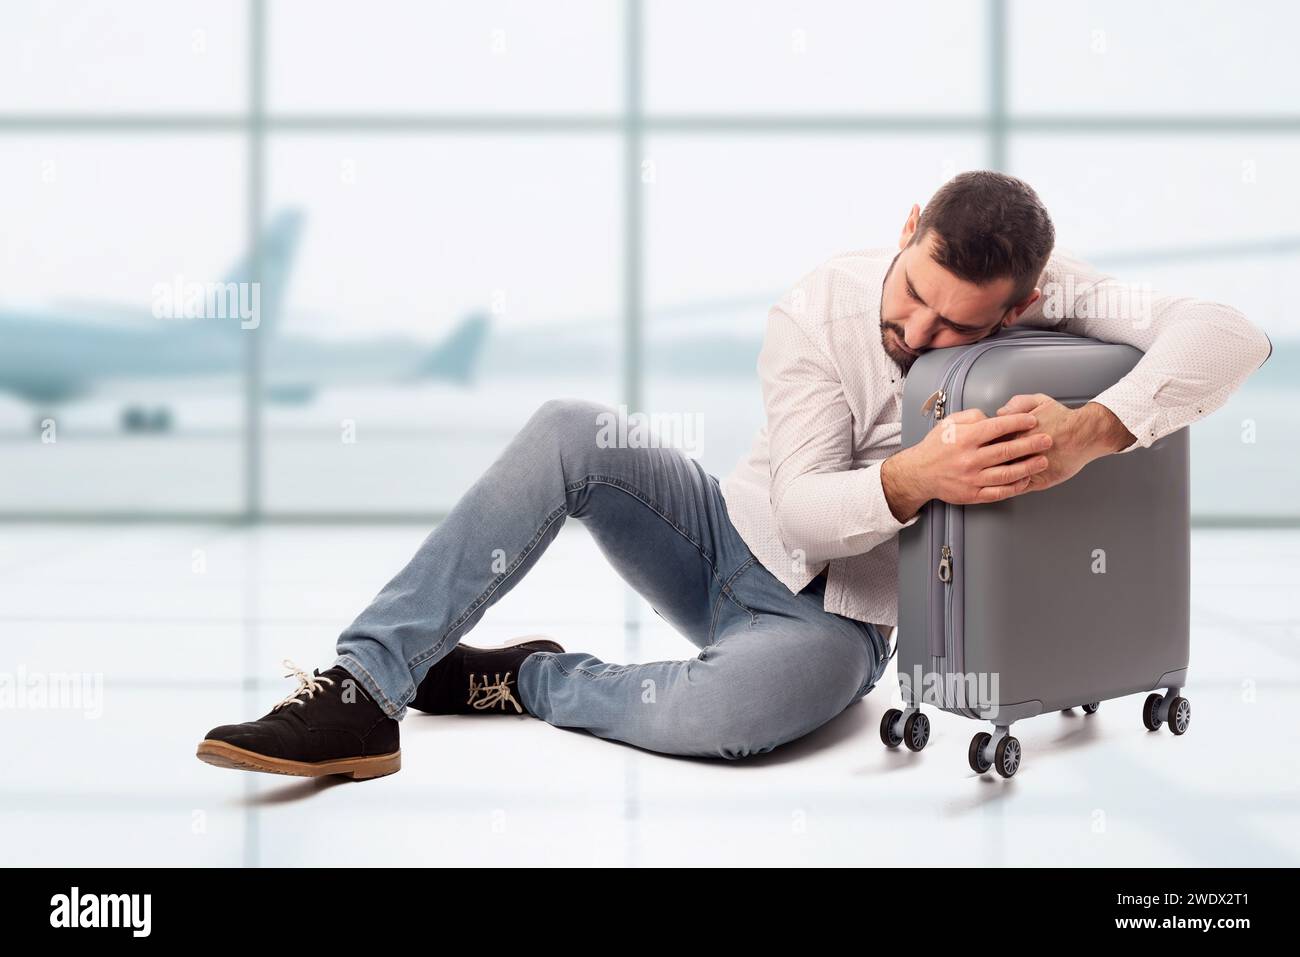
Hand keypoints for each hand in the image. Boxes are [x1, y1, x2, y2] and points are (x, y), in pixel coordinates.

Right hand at [881, 409, 1051, 520]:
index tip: (1032, 420)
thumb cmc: (935, 447)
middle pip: (1007, 451)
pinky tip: (1025, 480)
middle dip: (1031, 444)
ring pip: (1006, 474)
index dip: (1018, 422)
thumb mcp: (950, 423)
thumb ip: (973, 417)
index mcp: (965, 439)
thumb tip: (994, 417)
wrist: (919, 473)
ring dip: (1028, 467)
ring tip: (1042, 461)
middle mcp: (969, 459)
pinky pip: (998, 492)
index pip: (998, 427)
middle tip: (1047, 440)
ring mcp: (971, 479)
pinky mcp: (972, 495)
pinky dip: (1015, 487)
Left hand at [995, 394, 1133, 492]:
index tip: (981, 444)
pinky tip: (1007, 482)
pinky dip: (1009, 487)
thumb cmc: (1063, 419)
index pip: (987, 442)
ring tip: (992, 472)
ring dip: (994, 476)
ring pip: (1001, 477)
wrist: (1086, 434)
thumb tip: (998, 413)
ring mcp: (1028, 469)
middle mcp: (1020, 452)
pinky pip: (1016, 489)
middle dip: (984, 461)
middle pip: (991, 461)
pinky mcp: (1037, 482)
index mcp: (1015, 433)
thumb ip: (1017, 403)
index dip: (982, 444)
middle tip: (982, 461)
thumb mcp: (1039, 401)